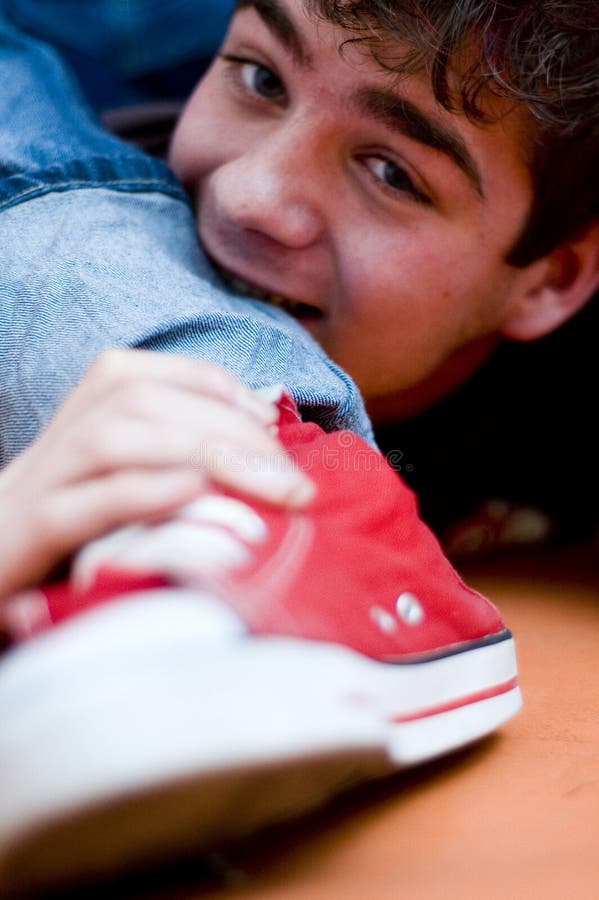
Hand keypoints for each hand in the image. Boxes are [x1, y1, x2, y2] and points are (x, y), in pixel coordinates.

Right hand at [0, 349, 314, 599]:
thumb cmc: (73, 538)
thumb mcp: (122, 489)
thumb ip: (170, 460)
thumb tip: (255, 446)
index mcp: (76, 421)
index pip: (142, 375)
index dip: (214, 386)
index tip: (269, 418)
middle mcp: (58, 442)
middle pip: (139, 402)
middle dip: (227, 426)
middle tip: (288, 472)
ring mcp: (40, 487)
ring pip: (111, 438)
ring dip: (201, 451)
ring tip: (267, 482)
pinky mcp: (29, 537)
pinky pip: (86, 504)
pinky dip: (146, 491)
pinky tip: (197, 492)